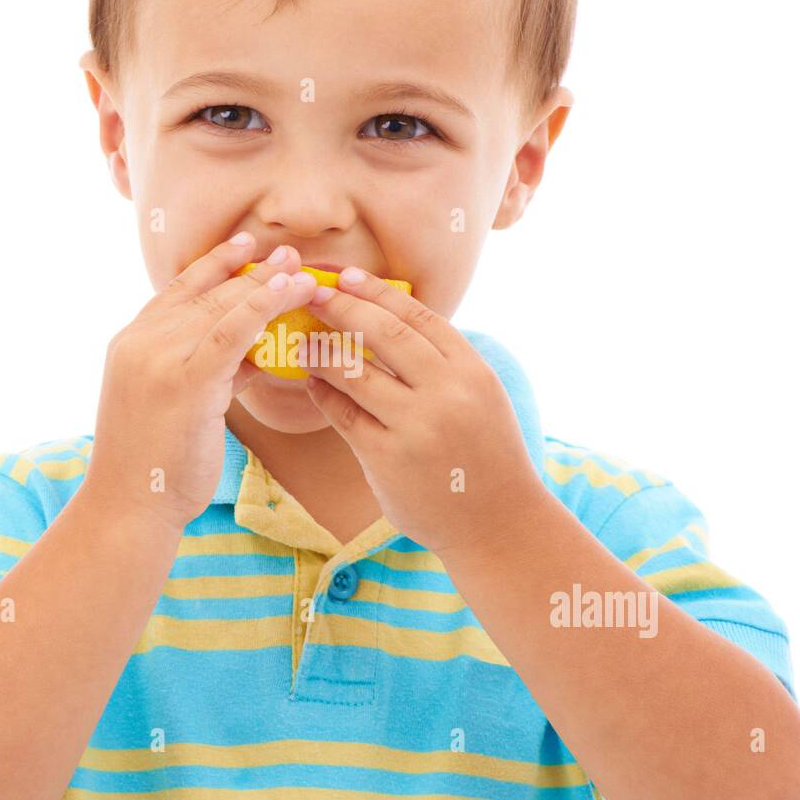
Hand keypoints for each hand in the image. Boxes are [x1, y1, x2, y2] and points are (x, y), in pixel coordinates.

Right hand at [85, 238, 316, 533]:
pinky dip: (261, 306)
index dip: (214, 264)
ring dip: (266, 285)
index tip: (245, 245)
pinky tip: (287, 292)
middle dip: (251, 271)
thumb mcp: (178, 406)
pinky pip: (230, 331)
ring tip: (302, 269)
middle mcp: (141, 341)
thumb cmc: (154, 466)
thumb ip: (210, 372)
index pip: (177, 290)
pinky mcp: (185, 381)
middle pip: (206, 294)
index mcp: (131, 343)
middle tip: (290, 253)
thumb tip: (253, 356)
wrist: (127, 505)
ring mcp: (159, 357)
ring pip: (222, 307)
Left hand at [301, 267, 544, 558]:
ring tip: (301, 340)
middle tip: (309, 292)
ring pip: (355, 372)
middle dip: (340, 307)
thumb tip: (392, 321)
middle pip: (383, 333)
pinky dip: (324, 394)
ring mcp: (416, 426)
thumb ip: (443, 364)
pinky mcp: (387, 457)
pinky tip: (312, 383)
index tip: (345, 277)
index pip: (417, 316)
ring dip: (321, 351)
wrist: (498, 523)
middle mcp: (447, 393)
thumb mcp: (481, 398)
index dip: (376, 292)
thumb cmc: (485, 456)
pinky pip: (343, 414)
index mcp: (471, 370)